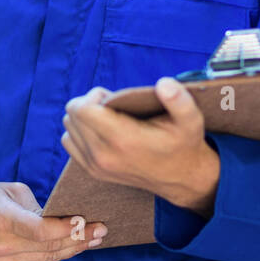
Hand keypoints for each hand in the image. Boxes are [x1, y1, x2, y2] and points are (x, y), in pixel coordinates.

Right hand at [0, 182, 106, 260]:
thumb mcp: (9, 190)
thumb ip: (38, 206)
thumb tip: (66, 218)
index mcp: (1, 219)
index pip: (41, 230)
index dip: (67, 228)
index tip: (88, 221)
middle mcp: (2, 245)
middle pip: (49, 246)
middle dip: (79, 238)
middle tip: (102, 229)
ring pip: (49, 257)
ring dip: (75, 248)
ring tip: (96, 238)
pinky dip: (60, 254)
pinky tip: (76, 245)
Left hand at [61, 76, 219, 217]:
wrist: (181, 178)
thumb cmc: (184, 143)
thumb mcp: (191, 120)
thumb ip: (180, 100)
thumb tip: (164, 83)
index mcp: (122, 140)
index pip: (80, 109)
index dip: (94, 96)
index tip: (113, 98)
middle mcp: (103, 155)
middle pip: (72, 116)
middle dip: (89, 104)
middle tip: (113, 106)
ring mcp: (96, 166)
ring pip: (68, 128)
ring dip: (84, 118)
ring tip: (108, 119)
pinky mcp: (93, 172)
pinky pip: (69, 143)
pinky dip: (80, 132)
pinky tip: (102, 131)